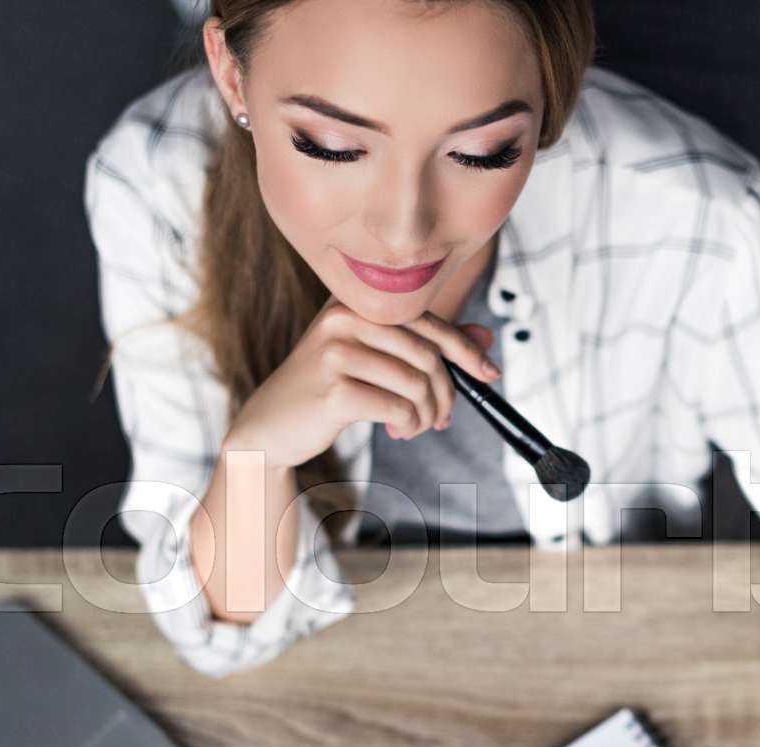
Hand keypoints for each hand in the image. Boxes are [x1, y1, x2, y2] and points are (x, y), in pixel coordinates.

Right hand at [224, 292, 499, 467]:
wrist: (270, 427)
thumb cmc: (327, 390)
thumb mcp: (376, 360)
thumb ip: (427, 346)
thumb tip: (488, 338)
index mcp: (357, 303)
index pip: (428, 321)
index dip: (466, 350)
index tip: (489, 375)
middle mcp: (344, 318)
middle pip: (427, 354)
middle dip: (446, 394)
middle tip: (441, 419)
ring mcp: (336, 351)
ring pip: (417, 384)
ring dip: (426, 414)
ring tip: (413, 426)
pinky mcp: (334, 389)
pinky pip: (399, 407)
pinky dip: (409, 425)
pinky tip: (396, 430)